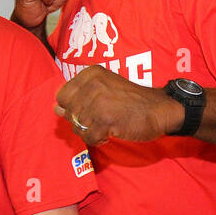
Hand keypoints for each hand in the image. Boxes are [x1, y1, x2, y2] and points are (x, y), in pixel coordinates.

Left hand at [54, 65, 181, 145]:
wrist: (160, 108)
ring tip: (106, 127)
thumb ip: (79, 97)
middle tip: (100, 121)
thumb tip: (55, 109)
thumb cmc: (131, 100)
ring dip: (90, 132)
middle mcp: (92, 84)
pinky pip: (88, 138)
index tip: (90, 110)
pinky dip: (97, 140)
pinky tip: (109, 134)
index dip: (72, 108)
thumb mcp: (104, 89)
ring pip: (77, 127)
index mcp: (90, 74)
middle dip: (80, 122)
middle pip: (68, 113)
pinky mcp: (106, 120)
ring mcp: (99, 102)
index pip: (62, 96)